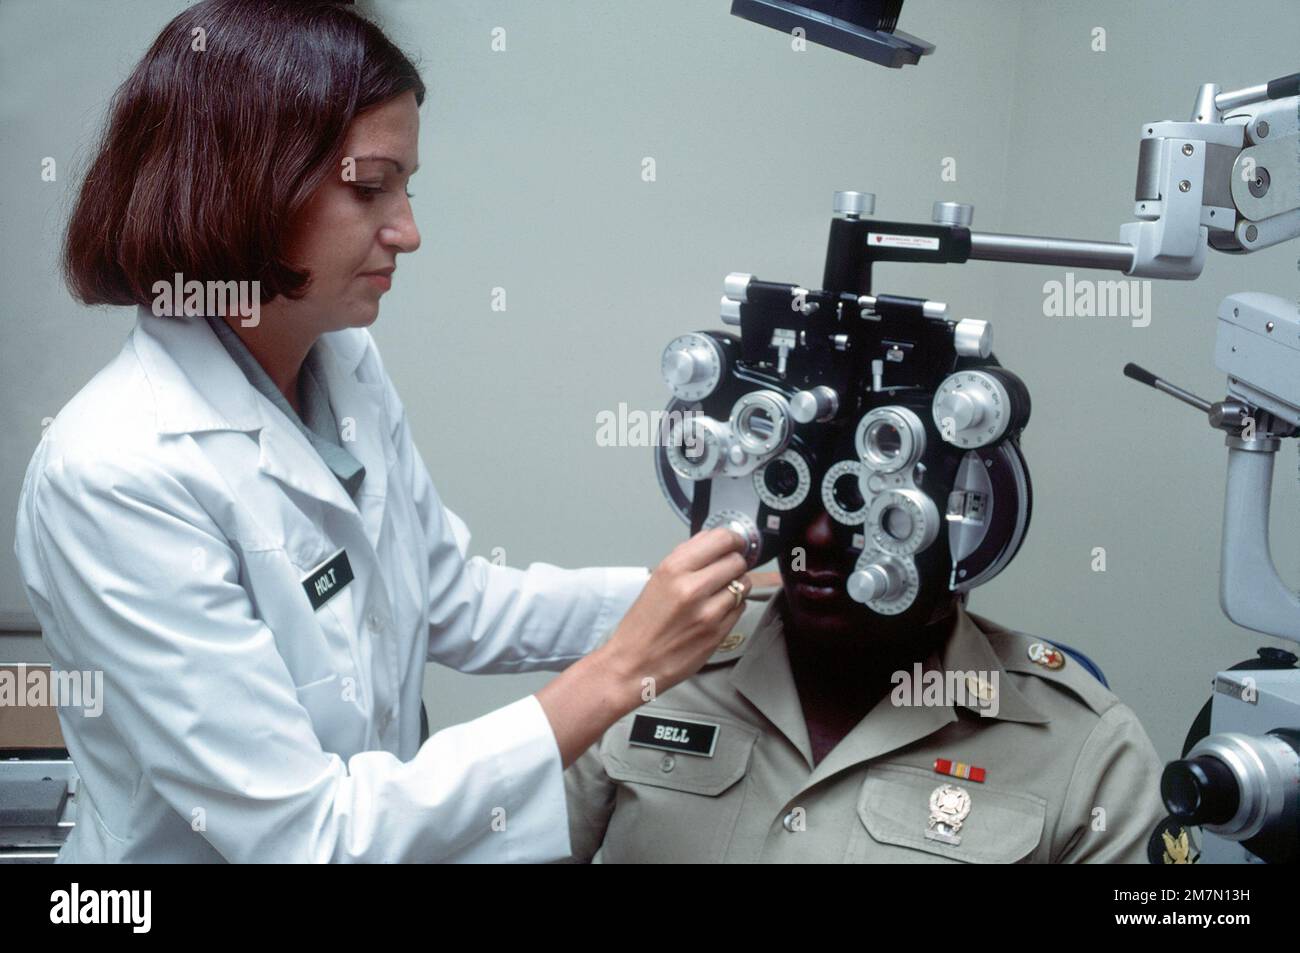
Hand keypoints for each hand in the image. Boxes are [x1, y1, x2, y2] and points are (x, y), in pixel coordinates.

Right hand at [599, 527, 751, 702]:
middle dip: (735, 562)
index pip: (722, 539)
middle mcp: (692, 587)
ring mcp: (708, 612)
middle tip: (726, 569)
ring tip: (719, 592)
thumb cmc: (643, 624)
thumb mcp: (657, 579)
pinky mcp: (719, 632)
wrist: (633, 664)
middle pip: (737, 560)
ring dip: (737, 585)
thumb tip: (711, 538)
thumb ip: (686, 557)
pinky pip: (741, 608)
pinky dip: (733, 606)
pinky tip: (716, 610)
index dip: (734, 539)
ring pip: (744, 584)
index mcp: (674, 568)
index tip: (735, 542)